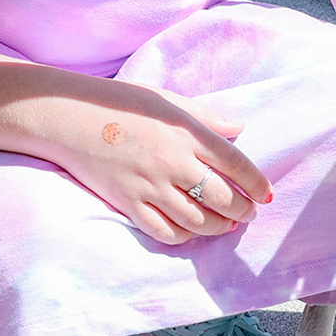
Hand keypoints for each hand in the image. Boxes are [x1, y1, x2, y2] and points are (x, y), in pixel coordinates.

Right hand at [57, 83, 271, 246]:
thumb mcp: (169, 99)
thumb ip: (206, 117)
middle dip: (242, 210)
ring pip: (196, 220)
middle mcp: (172, 161)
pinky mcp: (127, 202)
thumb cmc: (121, 102)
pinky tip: (192, 231)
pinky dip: (184, 236)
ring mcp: (149, 185)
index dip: (256, 183)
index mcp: (186, 132)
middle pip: (221, 198)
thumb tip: (239, 128)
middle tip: (249, 213)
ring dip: (218, 227)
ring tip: (227, 225)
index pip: (234, 163)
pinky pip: (163, 231)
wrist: (69, 116)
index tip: (266, 194)